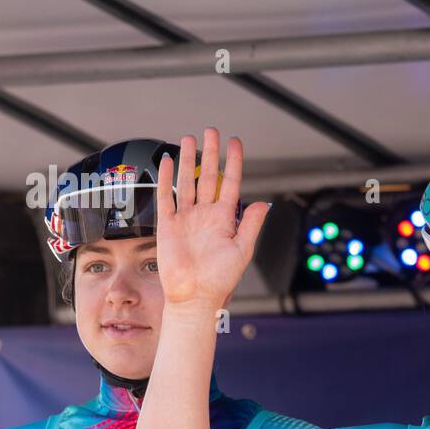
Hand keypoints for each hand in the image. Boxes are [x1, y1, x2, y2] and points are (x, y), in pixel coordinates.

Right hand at [156, 127, 270, 310]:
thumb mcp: (242, 250)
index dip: (233, 162)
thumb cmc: (219, 280)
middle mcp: (206, 215)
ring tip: (190, 139)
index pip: (231, 183)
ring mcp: (186, 218)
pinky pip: (166, 197)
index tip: (235, 143)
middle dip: (211, 153)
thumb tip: (263, 203)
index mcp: (225, 219)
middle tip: (212, 132)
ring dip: (189, 161)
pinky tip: (168, 163)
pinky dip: (166, 179)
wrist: (194, 296)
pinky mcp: (168, 225)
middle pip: (209, 176)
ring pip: (188, 182)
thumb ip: (250, 225)